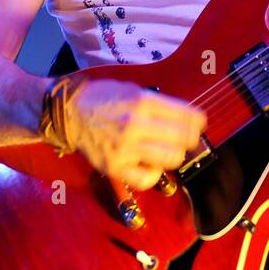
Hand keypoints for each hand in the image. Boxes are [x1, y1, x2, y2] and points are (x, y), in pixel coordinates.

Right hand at [66, 80, 207, 190]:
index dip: (199, 120)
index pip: (186, 115)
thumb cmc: (102, 98)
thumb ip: (157, 103)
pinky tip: (151, 165)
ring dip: (174, 155)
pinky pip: (147, 179)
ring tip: (168, 150)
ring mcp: (126, 149)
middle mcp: (136, 125)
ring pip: (170, 159)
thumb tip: (183, 116)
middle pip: (183, 139)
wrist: (69, 113)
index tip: (199, 123)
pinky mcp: (115, 167)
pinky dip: (154, 174)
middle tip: (186, 138)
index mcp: (142, 102)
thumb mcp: (132, 89)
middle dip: (190, 138)